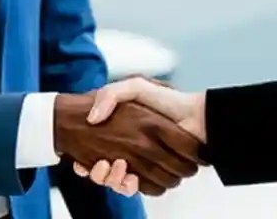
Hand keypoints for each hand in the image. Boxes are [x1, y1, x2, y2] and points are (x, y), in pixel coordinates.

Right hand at [53, 93, 200, 196]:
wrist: (195, 118)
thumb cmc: (167, 101)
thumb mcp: (134, 87)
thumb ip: (111, 95)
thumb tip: (93, 118)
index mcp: (124, 131)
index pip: (93, 150)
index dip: (85, 158)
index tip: (81, 159)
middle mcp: (129, 150)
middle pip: (103, 169)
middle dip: (98, 171)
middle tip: (101, 162)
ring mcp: (140, 165)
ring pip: (116, 181)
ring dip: (112, 178)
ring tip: (116, 166)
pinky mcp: (153, 177)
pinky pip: (135, 188)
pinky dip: (128, 186)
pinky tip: (129, 177)